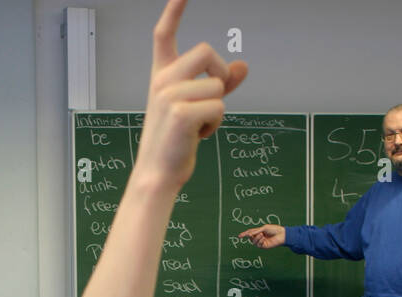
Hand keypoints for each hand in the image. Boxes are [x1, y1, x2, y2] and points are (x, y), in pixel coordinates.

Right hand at [132, 0, 247, 189]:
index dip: (173, 10)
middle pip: (207, 51)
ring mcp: (168, 95)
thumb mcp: (197, 108)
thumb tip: (244, 66)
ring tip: (198, 126)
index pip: (163, 34)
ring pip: (217, 85)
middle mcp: (162, 81)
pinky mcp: (179, 113)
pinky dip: (215, 125)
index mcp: (161, 76)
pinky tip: (198, 136)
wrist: (157, 174)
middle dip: (220, 74)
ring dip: (218, 109)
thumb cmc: (174, 142)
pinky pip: (218, 107)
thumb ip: (220, 85)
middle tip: (211, 100)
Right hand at [237, 224, 284, 248]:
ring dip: (256, 238)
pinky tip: (264, 239)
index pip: (250, 233)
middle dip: (251, 236)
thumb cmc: (274, 229)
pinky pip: (258, 245)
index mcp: (259, 231)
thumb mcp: (264, 228)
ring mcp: (262, 242)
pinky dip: (260, 241)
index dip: (244, 234)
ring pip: (254, 242)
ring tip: (262, 235)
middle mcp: (259, 237)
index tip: (239, 236)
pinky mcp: (264, 246)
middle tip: (254, 234)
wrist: (282, 234)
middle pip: (251, 238)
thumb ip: (256, 231)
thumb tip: (248, 234)